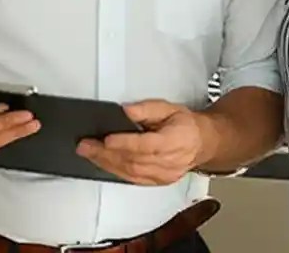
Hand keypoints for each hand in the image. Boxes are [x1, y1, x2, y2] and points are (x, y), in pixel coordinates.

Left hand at [76, 100, 211, 185]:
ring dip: (107, 163)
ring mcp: (164, 176)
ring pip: (131, 173)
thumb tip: (125, 111)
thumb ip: (147, 108)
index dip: (126, 143)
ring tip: (89, 153)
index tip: (107, 139)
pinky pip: (133, 179)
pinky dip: (115, 171)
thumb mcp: (169, 107)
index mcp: (176, 140)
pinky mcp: (157, 182)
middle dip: (106, 154)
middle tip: (85, 146)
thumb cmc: (186, 124)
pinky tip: (103, 163)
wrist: (202, 143)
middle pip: (134, 161)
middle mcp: (171, 162)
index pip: (147, 145)